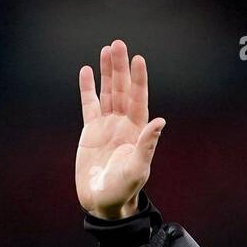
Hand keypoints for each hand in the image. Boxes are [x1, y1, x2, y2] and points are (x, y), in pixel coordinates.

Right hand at [76, 39, 165, 219]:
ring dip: (106, 72)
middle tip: (119, 44)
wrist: (103, 202)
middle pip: (122, 90)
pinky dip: (88, 89)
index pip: (138, 99)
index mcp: (137, 132)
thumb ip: (147, 144)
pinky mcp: (91, 131)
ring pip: (107, 93)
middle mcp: (124, 125)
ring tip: (106, 50)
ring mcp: (107, 126)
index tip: (138, 60)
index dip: (138, 80)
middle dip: (120, 68)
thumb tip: (160, 122)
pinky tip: (87, 71)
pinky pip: (89, 105)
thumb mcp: (137, 168)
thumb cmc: (123, 189)